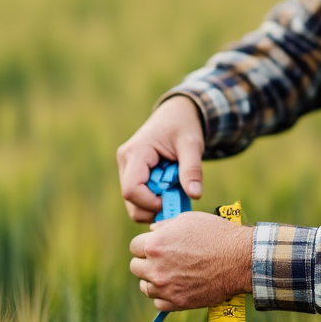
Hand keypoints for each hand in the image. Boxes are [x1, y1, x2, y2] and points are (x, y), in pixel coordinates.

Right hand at [116, 96, 204, 222]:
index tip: (173, 199)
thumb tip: (195, 195)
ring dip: (156, 204)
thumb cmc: (183, 126)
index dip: (151, 202)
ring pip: (134, 203)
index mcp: (136, 152)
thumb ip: (192, 169)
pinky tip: (169, 188)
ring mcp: (126, 169)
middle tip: (177, 197)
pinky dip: (155, 200)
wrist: (175, 115)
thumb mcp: (192, 145)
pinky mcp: (131, 175)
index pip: (132, 189)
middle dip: (155, 206)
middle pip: (131, 201)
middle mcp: (125, 162)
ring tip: (174, 189)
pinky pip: (139, 198)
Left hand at [129, 212, 253, 310]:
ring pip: (145, 287)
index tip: (156, 246)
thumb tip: (152, 230)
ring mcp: (166, 287)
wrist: (240, 259)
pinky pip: (158, 303)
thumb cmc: (216, 235)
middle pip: (136, 267)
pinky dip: (164, 297)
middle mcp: (156, 268)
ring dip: (153, 280)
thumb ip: (164, 226)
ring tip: (169, 274)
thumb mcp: (188, 220)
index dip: (145, 245)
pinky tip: (175, 287)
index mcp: (155, 245)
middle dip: (146, 262)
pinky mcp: (178, 303)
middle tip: (162, 260)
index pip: (134, 247)